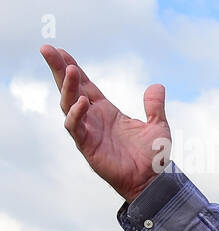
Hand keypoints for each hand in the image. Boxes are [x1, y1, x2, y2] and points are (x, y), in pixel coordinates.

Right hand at [39, 44, 170, 203]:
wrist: (153, 181)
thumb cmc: (153, 157)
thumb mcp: (158, 126)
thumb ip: (155, 106)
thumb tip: (157, 86)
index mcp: (106, 111)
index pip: (84, 85)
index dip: (73, 68)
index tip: (61, 51)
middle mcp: (94, 118)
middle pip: (70, 89)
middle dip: (59, 69)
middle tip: (47, 49)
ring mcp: (88, 131)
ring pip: (68, 104)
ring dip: (67, 87)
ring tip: (69, 69)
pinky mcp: (87, 146)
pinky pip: (75, 127)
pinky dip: (76, 114)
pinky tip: (81, 102)